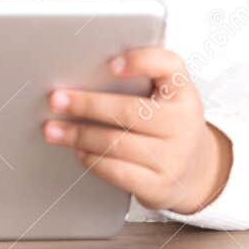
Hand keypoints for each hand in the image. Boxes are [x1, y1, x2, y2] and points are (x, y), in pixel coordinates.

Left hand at [42, 47, 231, 214]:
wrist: (195, 171)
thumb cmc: (170, 125)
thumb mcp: (169, 96)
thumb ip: (142, 77)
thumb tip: (90, 74)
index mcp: (183, 93)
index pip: (169, 68)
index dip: (141, 62)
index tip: (112, 65)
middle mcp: (183, 124)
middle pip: (128, 111)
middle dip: (86, 105)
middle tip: (56, 101)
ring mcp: (173, 157)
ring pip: (116, 143)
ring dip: (79, 135)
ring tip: (54, 130)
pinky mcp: (158, 185)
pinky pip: (117, 172)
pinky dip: (93, 160)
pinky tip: (78, 152)